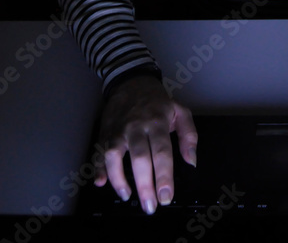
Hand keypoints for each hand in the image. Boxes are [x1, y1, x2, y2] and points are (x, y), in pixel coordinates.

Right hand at [94, 74, 197, 213]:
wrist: (131, 81)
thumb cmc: (157, 101)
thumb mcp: (181, 111)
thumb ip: (189, 136)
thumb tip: (191, 161)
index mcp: (158, 123)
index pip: (162, 153)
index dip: (164, 176)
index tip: (166, 196)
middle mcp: (136, 127)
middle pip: (139, 159)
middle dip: (144, 185)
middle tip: (150, 206)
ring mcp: (118, 130)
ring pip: (114, 156)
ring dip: (118, 178)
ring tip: (127, 195)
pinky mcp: (105, 132)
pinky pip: (98, 151)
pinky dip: (96, 168)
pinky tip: (100, 182)